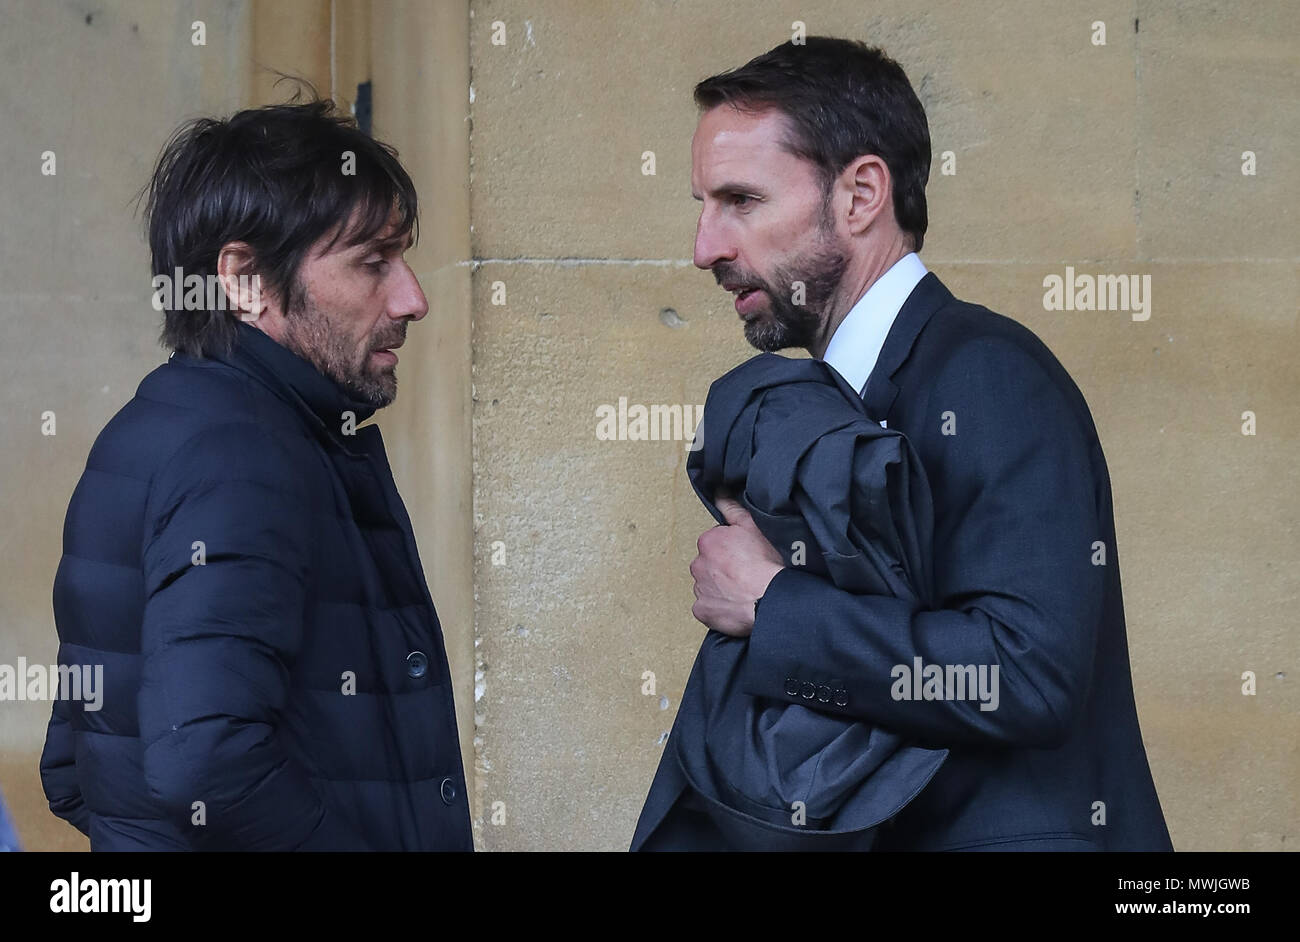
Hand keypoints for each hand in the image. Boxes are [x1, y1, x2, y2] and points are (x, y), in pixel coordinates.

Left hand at [689, 493, 784, 636]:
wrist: (769, 597)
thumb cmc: (765, 563)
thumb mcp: (752, 526)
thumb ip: (732, 508)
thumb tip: (719, 493)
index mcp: (707, 542)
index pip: (715, 544)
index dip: (731, 551)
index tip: (745, 557)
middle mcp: (698, 564)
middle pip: (709, 565)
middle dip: (722, 569)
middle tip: (744, 575)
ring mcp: (699, 588)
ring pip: (707, 586)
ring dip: (720, 588)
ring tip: (741, 591)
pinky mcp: (702, 610)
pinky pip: (706, 607)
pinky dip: (717, 608)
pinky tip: (734, 605)